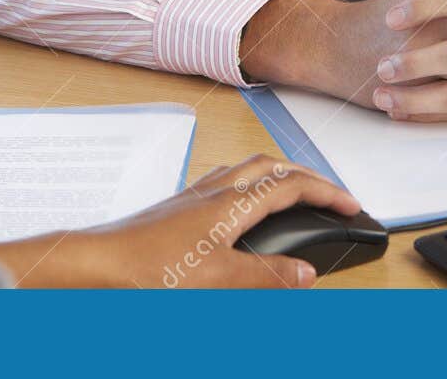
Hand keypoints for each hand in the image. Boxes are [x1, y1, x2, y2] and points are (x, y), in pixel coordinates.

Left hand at [0, 155, 361, 287]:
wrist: (94, 266)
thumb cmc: (146, 270)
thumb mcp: (217, 280)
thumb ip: (265, 276)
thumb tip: (304, 274)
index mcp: (230, 203)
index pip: (292, 185)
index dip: (327, 192)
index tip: (352, 204)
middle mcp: (213, 191)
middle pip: (271, 166)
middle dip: (306, 174)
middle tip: (329, 192)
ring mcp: (192, 197)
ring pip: (245, 170)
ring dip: (276, 174)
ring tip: (292, 191)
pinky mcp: (175, 209)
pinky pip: (223, 182)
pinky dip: (247, 186)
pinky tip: (238, 208)